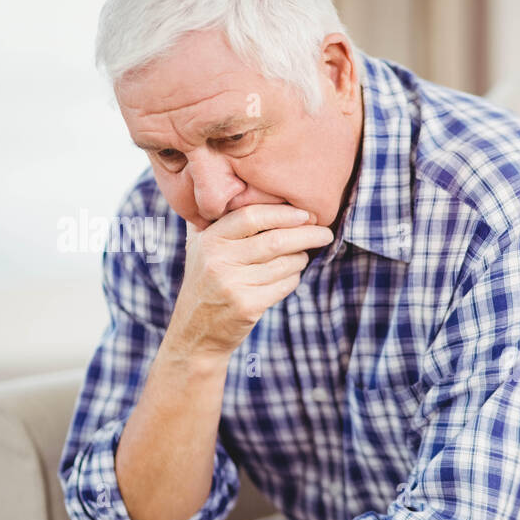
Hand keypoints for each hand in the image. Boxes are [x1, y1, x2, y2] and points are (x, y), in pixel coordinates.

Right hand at [168, 204, 333, 358]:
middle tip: (325, 233)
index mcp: (208, 239)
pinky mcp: (247, 306)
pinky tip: (292, 275)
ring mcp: (232, 284)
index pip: (252, 216)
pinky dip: (294, 278)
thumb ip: (214, 220)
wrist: (194, 332)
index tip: (306, 214)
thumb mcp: (199, 248)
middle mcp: (218, 260)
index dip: (283, 213)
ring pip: (285, 264)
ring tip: (304, 255)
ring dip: (301, 258)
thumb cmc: (205, 283)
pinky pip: (285, 285)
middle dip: (307, 235)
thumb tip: (242, 187)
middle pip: (275, 240)